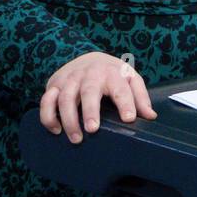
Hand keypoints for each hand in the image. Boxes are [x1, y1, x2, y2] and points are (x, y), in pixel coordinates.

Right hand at [40, 51, 157, 142]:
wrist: (87, 57)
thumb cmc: (112, 74)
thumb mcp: (130, 79)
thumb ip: (140, 97)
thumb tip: (150, 116)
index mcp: (113, 73)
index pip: (121, 88)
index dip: (126, 103)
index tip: (129, 118)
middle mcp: (90, 75)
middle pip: (89, 91)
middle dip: (90, 110)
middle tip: (92, 130)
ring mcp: (71, 79)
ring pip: (66, 97)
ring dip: (68, 118)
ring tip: (76, 138)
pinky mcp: (55, 85)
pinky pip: (47, 100)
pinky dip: (48, 116)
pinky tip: (56, 130)